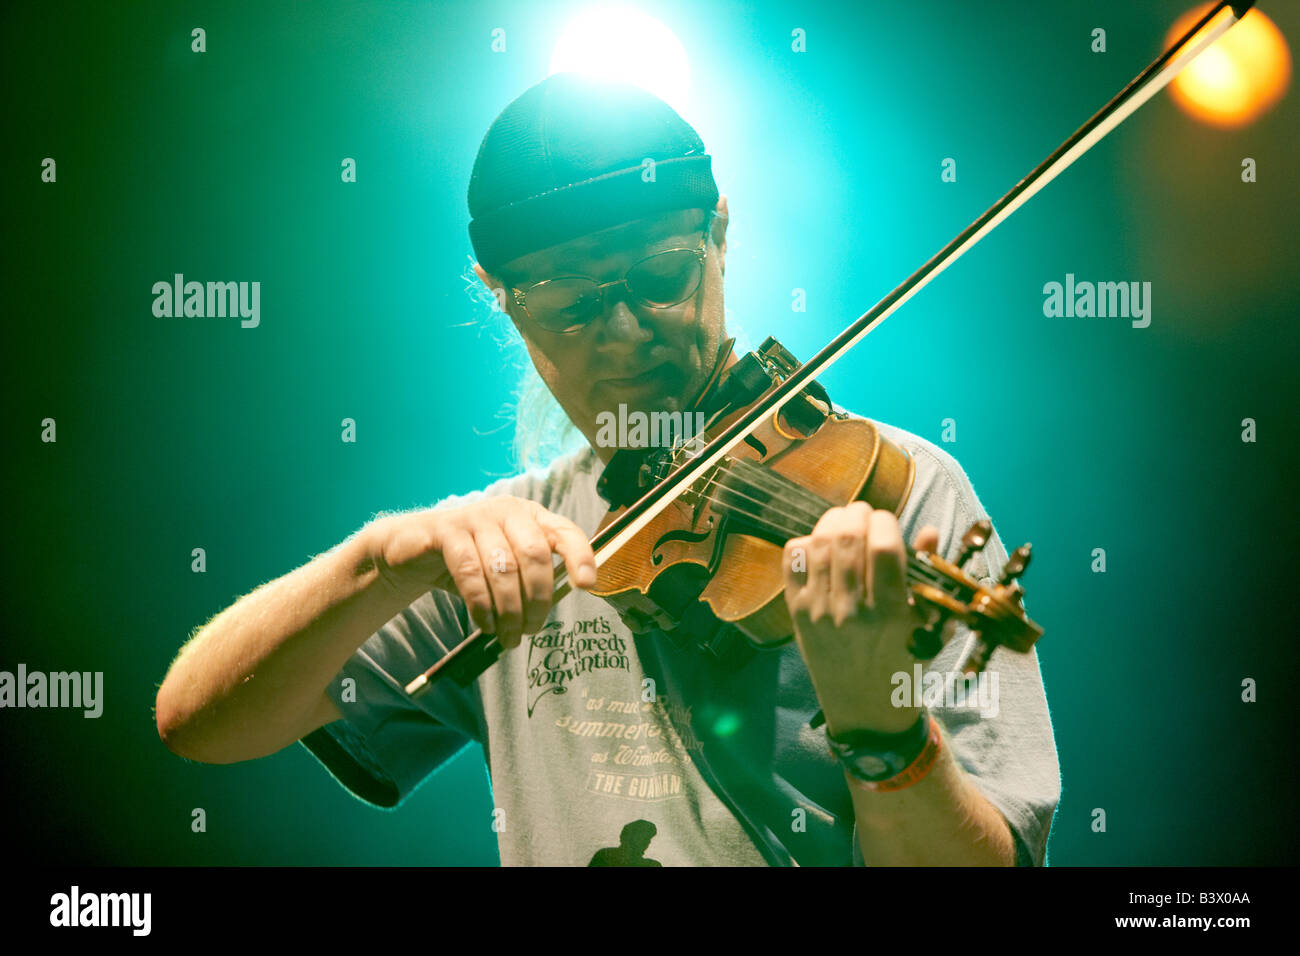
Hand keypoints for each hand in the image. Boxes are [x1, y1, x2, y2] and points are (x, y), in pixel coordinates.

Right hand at [368, 497, 596, 647]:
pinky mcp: (447, 530)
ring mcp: (476, 516)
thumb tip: (552, 606)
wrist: (412, 552)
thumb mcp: (506, 567)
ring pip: (504, 568)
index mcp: (531, 516)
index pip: (565, 531)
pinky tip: (485, 624)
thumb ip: (531, 578)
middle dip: (538, 599)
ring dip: (509, 610)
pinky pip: (471, 572)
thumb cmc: (470, 562)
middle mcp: (508, 511)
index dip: (580, 556)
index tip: (586, 585)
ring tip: (508, 636)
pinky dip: (482, 605)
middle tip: (531, 630)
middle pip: (535, 555)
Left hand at [782, 502, 939, 734]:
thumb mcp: (929, 625)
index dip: (886, 521)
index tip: (889, 522)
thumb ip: (929, 576)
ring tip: (843, 521)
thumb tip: (927, 531)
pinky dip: (804, 543)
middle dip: (857, 513)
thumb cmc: (905, 662)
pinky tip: (818, 545)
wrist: (866, 708)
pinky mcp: (796, 613)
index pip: (884, 546)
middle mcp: (852, 610)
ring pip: (817, 545)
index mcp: (891, 613)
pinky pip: (792, 562)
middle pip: (846, 538)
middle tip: (864, 513)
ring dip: (831, 522)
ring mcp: (819, 611)